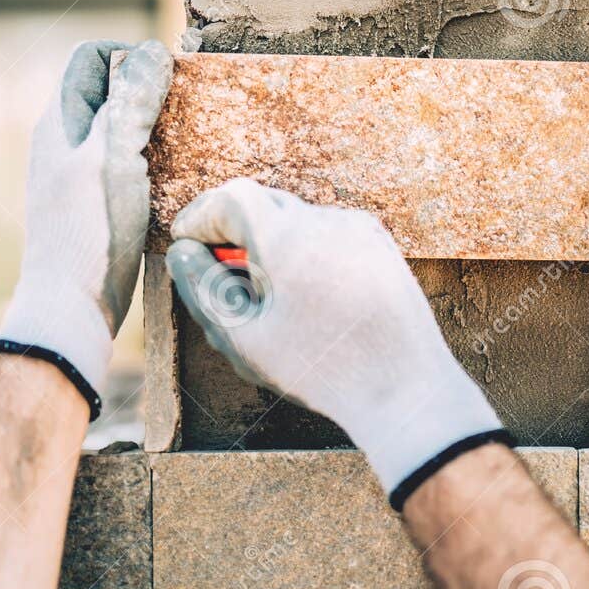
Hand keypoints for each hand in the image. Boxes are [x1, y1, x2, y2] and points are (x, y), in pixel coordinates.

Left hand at [0, 40, 172, 408]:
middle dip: (149, 89)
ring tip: (190, 143)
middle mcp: (64, 143)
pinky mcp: (95, 205)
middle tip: (189, 107)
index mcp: (60, 122)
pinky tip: (177, 182)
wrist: (70, 308)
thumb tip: (155, 51)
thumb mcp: (113, 158)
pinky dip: (152, 162)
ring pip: (120, 130)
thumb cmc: (89, 232)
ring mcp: (77, 175)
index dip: (129, 54)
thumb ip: (131, 103)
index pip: (90, 57)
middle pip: (108, 91)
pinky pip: (126, 165)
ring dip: (154, 128)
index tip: (169, 74)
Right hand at [164, 179, 502, 498]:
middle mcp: (327, 220)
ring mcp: (360, 230)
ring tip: (262, 297)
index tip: (185, 242)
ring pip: (298, 221)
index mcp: (289, 236)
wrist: (405, 390)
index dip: (201, 217)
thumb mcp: (243, 336)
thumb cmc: (319, 369)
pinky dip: (304, 253)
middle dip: (232, 231)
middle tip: (213, 270)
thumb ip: (201, 287)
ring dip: (270, 244)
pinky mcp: (381, 246)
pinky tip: (304, 299)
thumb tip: (182, 251)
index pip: (231, 198)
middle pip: (265, 204)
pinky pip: (329, 236)